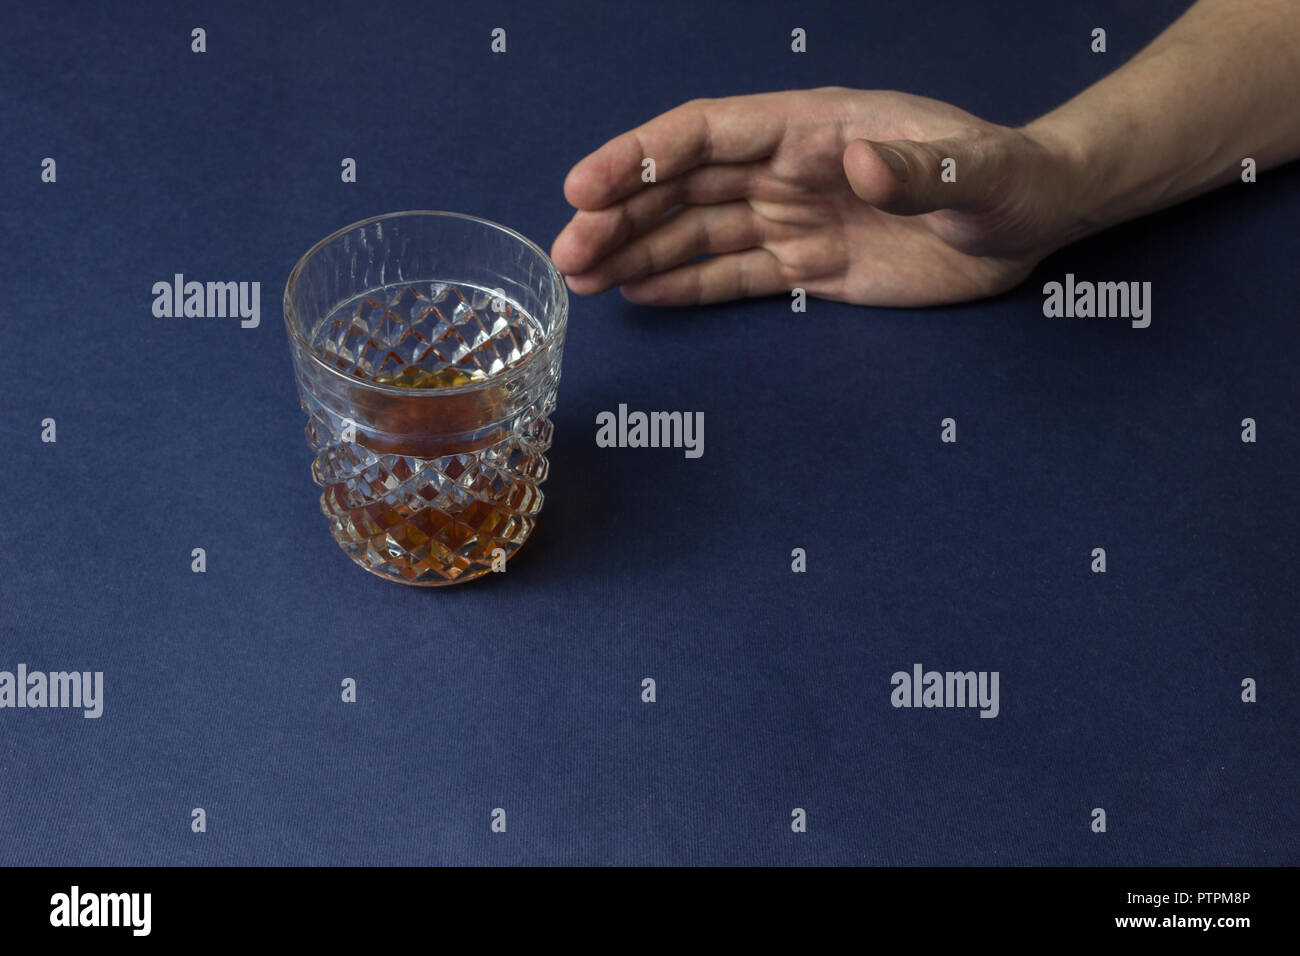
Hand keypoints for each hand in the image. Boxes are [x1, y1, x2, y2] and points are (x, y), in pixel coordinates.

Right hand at [551, 87, 1081, 307]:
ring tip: (580, 278)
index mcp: (813, 128)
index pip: (707, 135)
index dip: (642, 157)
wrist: (1030, 224)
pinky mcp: (806, 268)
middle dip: (621, 215)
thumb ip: (919, 169)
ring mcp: (791, 219)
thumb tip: (853, 164)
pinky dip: (683, 284)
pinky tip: (637, 293)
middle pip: (684, 188)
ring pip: (696, 233)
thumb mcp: (976, 173)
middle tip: (567, 253)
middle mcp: (787, 170)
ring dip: (636, 252)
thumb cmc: (1008, 181)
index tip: (586, 187)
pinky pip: (732, 275)